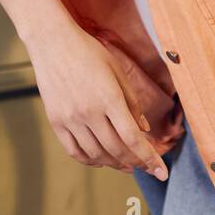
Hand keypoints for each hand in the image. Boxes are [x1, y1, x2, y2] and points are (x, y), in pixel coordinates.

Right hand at [27, 19, 169, 177]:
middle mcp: (89, 112)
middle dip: (136, 163)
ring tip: (127, 165)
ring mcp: (70, 119)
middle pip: (117, 150)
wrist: (52, 42)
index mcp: (109, 98)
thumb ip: (132, 102)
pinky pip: (74, 151)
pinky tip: (101, 160)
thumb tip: (144, 130)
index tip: (161, 173)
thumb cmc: (88, 52)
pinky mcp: (56, 121)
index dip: (149, 158)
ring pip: (96, 154)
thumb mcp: (118, 70)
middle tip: (146, 167)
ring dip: (115, 163)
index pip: (133, 138)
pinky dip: (90, 160)